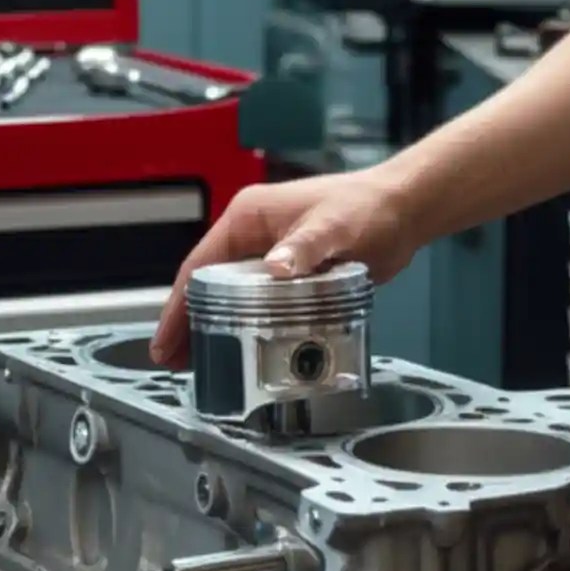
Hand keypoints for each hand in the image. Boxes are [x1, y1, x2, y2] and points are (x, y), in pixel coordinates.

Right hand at [149, 168, 418, 367]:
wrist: (403, 210)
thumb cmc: (367, 207)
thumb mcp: (332, 227)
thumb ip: (304, 247)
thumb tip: (276, 268)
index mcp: (248, 218)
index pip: (199, 266)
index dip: (178, 304)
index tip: (166, 339)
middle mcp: (254, 237)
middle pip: (207, 285)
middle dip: (188, 322)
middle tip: (174, 360)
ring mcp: (271, 256)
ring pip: (230, 297)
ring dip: (215, 327)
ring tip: (199, 364)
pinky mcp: (292, 275)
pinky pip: (259, 304)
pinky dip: (246, 326)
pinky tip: (243, 350)